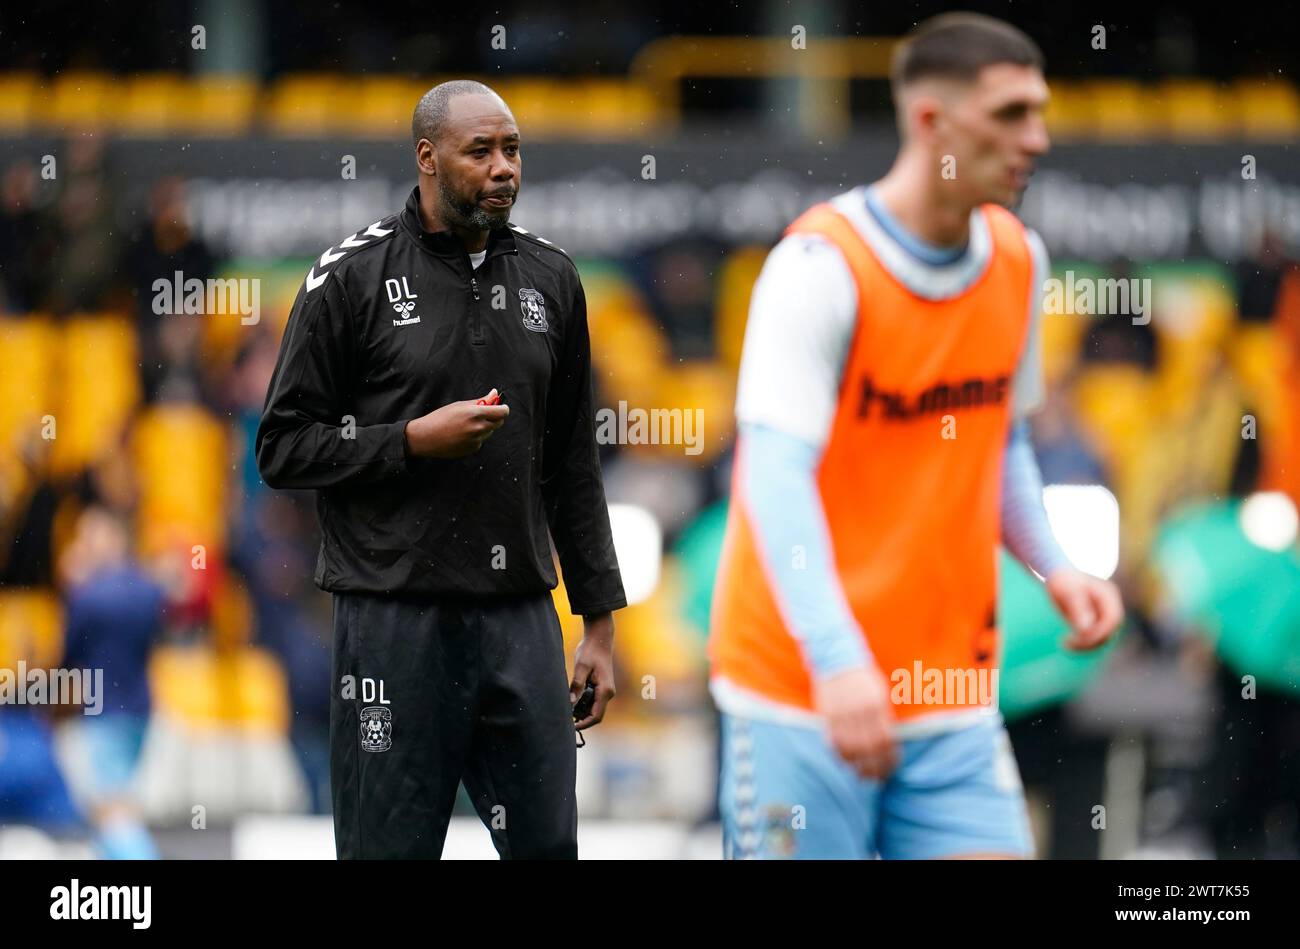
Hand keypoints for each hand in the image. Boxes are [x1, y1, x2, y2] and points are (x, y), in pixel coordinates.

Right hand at [404, 389, 508, 457]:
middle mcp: (478, 428)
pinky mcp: (472, 449)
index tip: (501, 406)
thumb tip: (495, 393)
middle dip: (495, 417)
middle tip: (484, 413)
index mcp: (475, 414)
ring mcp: (476, 440)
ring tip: (465, 425)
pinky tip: (461, 435)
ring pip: (489, 432)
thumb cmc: (441, 417)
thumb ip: (481, 400)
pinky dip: (476, 437)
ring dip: (484, 427)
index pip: (502, 412)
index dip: (503, 408)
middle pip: (499, 422)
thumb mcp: (460, 405)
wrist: (426, 437)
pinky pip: (481, 441)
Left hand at [570, 611, 615, 729]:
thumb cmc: (591, 650)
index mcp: (605, 690)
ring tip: (567, 709)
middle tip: (565, 719)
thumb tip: (571, 703)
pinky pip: (594, 701)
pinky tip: (573, 700)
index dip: (584, 724)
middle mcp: (608, 692)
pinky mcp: (601, 687)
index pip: (596, 715)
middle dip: (582, 719)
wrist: (600, 638)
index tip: (571, 727)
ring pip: (595, 709)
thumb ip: (577, 685)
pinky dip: (584, 704)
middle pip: (596, 715)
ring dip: (582, 712)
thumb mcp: (581, 667)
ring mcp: (606, 690)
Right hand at [813, 664, 898, 779]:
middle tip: (878, 779)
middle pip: (869, 748)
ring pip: (851, 749)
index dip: (889, 759)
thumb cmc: (862, 678)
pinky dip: (841, 756)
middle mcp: (859, 710)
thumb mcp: (879, 693)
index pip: (886, 740)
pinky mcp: (827, 715)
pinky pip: (834, 742)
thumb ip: (883, 717)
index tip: (891, 769)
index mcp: (876, 704)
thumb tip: (888, 744)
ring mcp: (842, 713)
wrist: (836, 660)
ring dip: (857, 766)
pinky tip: (847, 762)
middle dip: (875, 768)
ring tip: (862, 775)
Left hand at [1045, 567, 1123, 651]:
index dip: (1100, 632)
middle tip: (1068, 644)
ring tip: (1065, 645)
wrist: (1057, 574)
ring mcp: (1103, 614)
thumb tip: (1085, 630)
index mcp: (1108, 595)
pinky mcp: (1095, 622)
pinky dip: (1082, 643)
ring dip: (1086, 645)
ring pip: (1103, 638)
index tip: (1079, 638)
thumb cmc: (1062, 581)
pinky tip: (1065, 644)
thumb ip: (1078, 608)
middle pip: (1109, 631)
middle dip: (1091, 641)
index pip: (1113, 619)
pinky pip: (1093, 637)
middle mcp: (1109, 606)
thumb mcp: (1067, 592)